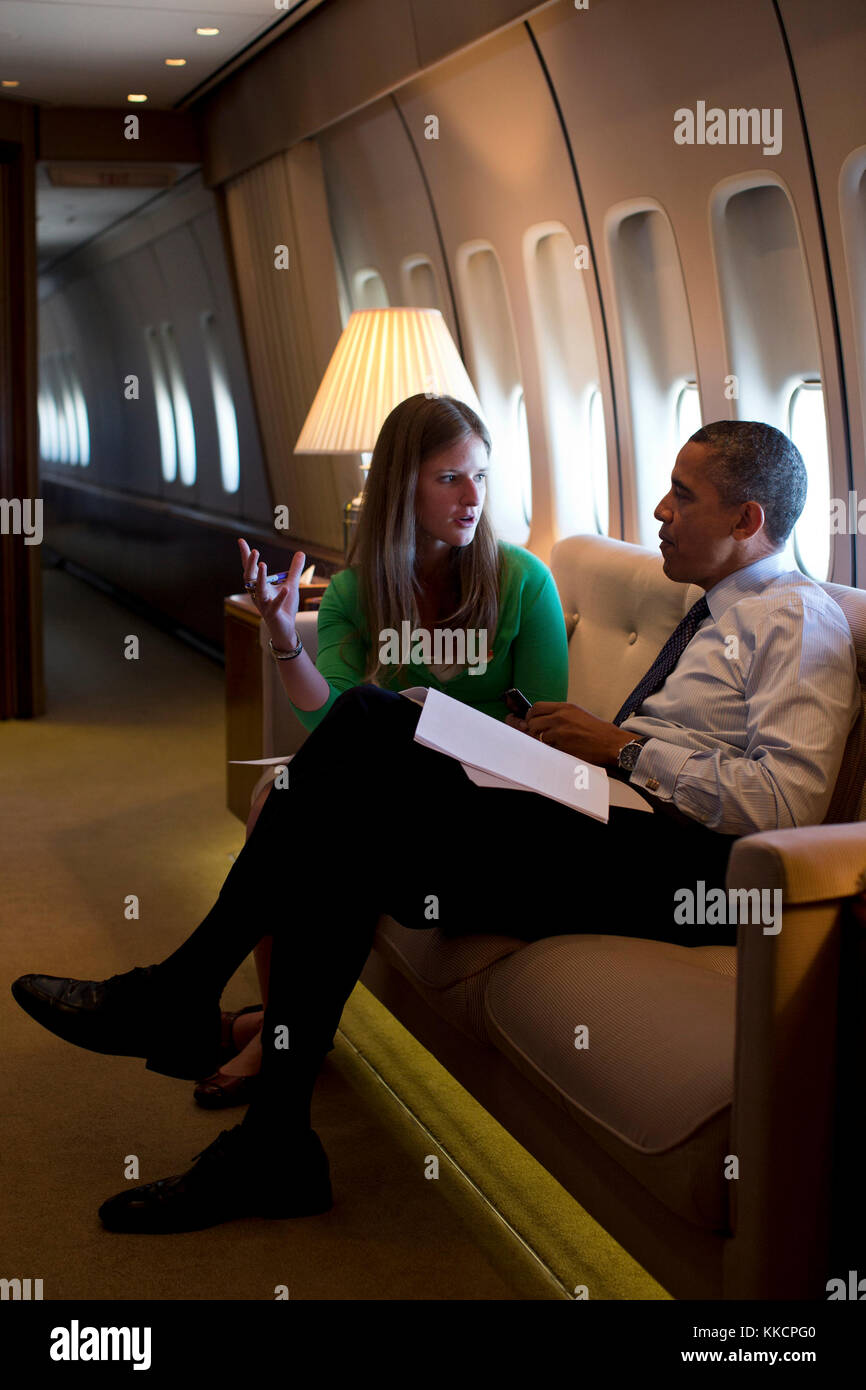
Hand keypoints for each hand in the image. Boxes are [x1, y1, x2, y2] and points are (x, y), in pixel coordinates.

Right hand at [238, 538, 303, 650]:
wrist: (286, 629)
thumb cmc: (285, 606)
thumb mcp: (292, 584)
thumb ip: (295, 569)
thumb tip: (301, 552)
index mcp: (259, 586)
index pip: (250, 569)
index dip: (245, 555)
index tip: (241, 540)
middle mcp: (258, 594)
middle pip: (249, 578)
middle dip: (250, 564)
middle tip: (255, 551)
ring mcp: (264, 605)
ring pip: (259, 591)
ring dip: (260, 578)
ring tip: (263, 565)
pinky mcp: (273, 614)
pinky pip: (274, 605)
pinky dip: (279, 597)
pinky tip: (285, 588)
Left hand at [505, 701, 635, 766]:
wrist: (611, 743)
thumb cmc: (596, 730)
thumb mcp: (578, 714)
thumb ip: (559, 714)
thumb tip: (541, 719)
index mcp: (565, 707)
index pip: (536, 707)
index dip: (531, 716)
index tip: (531, 721)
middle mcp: (560, 717)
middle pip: (532, 721)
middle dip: (532, 730)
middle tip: (537, 736)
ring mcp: (560, 732)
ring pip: (538, 736)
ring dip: (542, 742)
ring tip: (553, 744)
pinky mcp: (562, 745)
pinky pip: (547, 748)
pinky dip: (550, 750)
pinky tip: (560, 750)